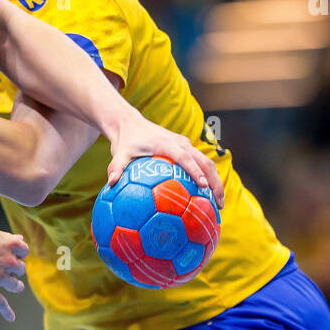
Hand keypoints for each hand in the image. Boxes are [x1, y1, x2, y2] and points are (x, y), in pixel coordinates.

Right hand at [0, 225, 28, 321]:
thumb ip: (4, 237)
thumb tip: (19, 239)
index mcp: (8, 244)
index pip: (24, 251)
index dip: (18, 253)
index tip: (13, 256)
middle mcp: (7, 261)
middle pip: (20, 269)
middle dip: (13, 269)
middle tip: (4, 268)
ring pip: (16, 286)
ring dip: (15, 286)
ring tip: (13, 287)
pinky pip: (1, 304)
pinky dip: (7, 312)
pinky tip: (11, 317)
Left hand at [106, 106, 225, 207]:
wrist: (130, 123)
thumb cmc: (125, 140)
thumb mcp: (119, 154)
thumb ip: (116, 167)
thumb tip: (111, 184)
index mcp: (167, 144)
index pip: (185, 158)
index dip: (195, 171)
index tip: (203, 186)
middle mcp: (181, 143)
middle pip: (205, 162)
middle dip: (215, 182)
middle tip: (218, 205)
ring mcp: (185, 145)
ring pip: (207, 163)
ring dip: (215, 182)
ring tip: (217, 205)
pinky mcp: (185, 149)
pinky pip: (200, 163)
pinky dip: (206, 178)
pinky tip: (205, 198)